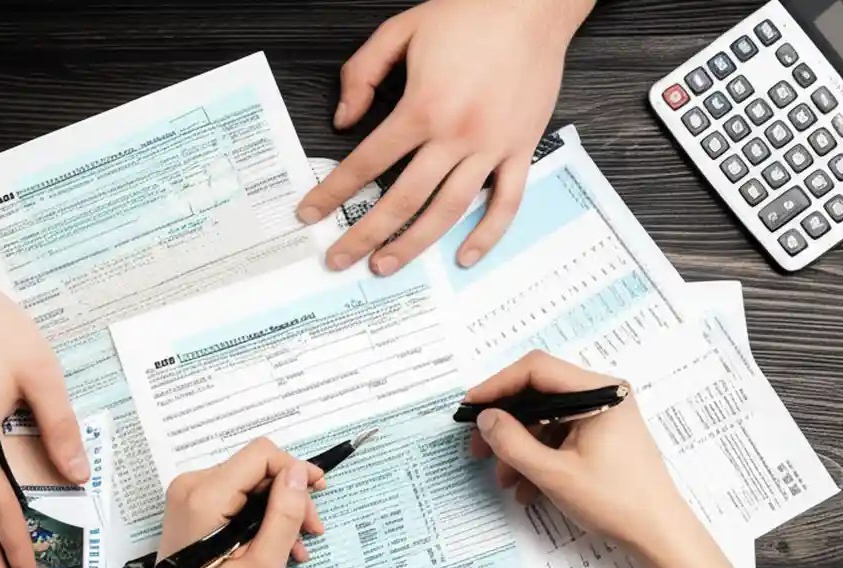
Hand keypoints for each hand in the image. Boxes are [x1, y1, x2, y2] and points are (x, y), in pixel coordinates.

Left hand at [143, 439, 324, 567]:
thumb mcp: (263, 563)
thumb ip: (284, 514)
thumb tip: (299, 472)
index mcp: (206, 495)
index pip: (261, 454)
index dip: (295, 469)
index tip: (319, 492)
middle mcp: (191, 486)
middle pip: (256, 469)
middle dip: (289, 497)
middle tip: (312, 532)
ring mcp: (188, 497)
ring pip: (248, 484)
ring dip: (277, 510)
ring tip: (297, 547)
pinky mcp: (191, 509)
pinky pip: (234, 499)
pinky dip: (258, 517)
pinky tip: (275, 545)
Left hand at [297, 0, 593, 275]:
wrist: (532, 2)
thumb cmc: (469, 13)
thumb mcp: (400, 31)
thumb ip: (362, 74)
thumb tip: (343, 120)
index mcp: (422, 107)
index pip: (366, 162)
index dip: (333, 192)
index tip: (310, 214)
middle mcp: (456, 134)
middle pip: (402, 199)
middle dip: (365, 234)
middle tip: (338, 260)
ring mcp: (491, 146)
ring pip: (448, 210)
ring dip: (414, 244)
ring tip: (385, 266)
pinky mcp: (521, 148)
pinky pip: (506, 202)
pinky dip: (486, 234)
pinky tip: (463, 256)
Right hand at [468, 350, 691, 555]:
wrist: (660, 534)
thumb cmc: (615, 501)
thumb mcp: (554, 474)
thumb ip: (513, 442)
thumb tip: (485, 418)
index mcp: (600, 392)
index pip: (536, 370)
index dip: (496, 385)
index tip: (469, 408)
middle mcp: (604, 394)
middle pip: (539, 393)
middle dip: (506, 424)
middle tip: (478, 449)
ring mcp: (605, 415)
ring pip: (547, 418)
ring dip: (520, 447)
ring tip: (505, 480)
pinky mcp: (604, 435)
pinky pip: (561, 435)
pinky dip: (540, 456)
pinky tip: (527, 488)